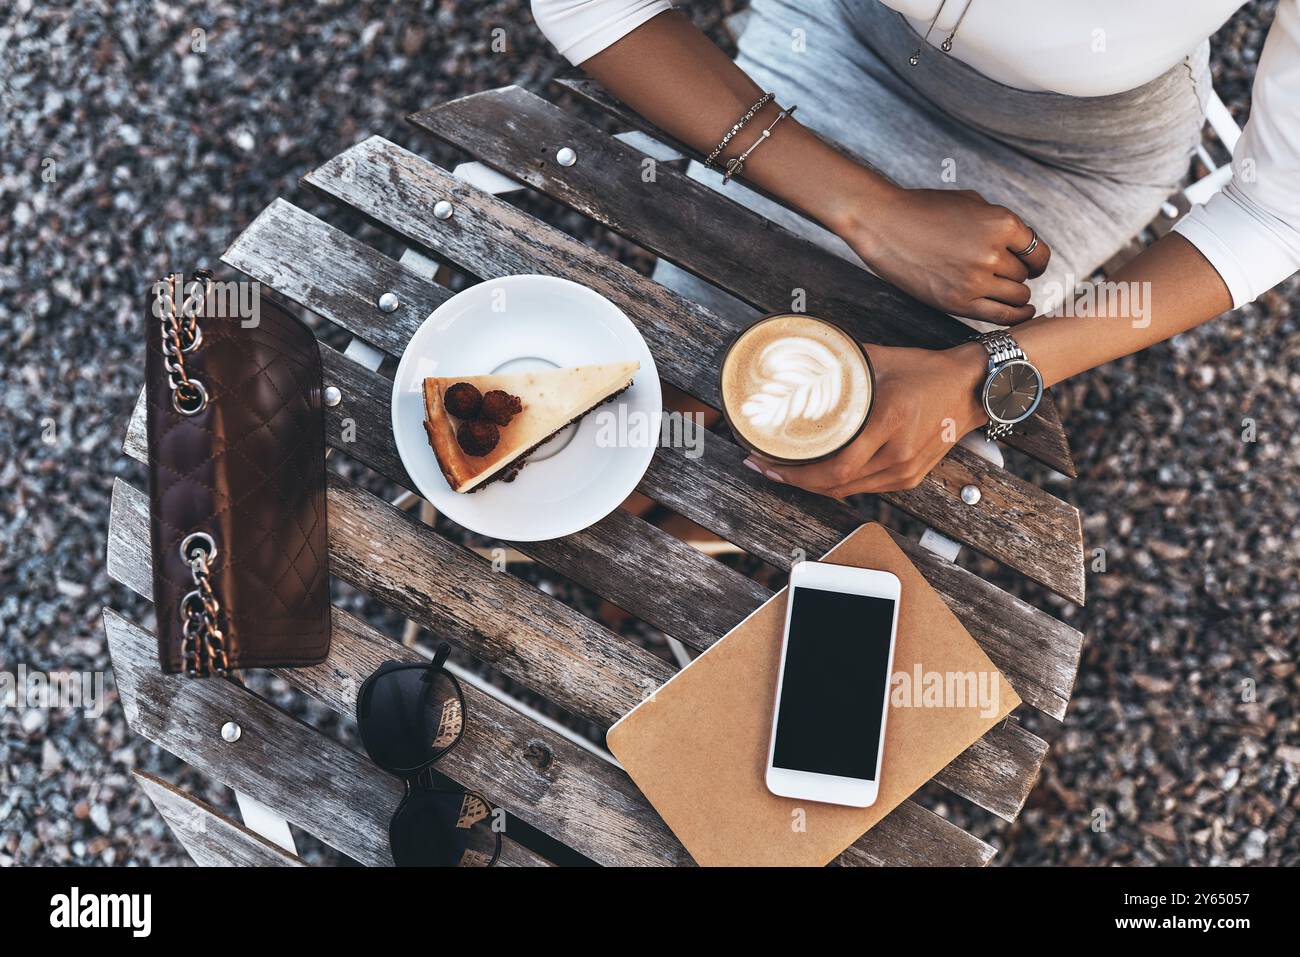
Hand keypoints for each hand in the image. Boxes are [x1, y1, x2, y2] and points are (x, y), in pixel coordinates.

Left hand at [745, 342, 987, 496]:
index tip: (765, 458)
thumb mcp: (880, 359)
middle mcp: (897, 455)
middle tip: (762, 464)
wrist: (972, 389)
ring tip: (782, 469)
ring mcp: (905, 471)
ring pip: (846, 491)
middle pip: (834, 485)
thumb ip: (842, 361)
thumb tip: (803, 352)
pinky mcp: (909, 478)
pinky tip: (816, 473)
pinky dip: (836, 484)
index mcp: (888, 423)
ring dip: (811, 485)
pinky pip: (863, 488)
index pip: (833, 466)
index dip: (794, 471)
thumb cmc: (926, 372)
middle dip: (792, 480)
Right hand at [832, 186, 1050, 325]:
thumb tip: (1022, 244)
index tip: (1033, 266)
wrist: (883, 225)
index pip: (1037, 252)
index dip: (1036, 260)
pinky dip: (1016, 316)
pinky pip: (1000, 315)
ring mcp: (975, 280)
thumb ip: (999, 222)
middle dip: (1017, 275)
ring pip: (1016, 296)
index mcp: (1002, 223)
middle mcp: (993, 253)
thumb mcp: (971, 202)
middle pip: (1024, 275)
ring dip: (1014, 294)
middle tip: (1004, 274)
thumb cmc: (924, 209)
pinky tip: (1022, 314)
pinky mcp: (957, 302)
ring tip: (1004, 290)